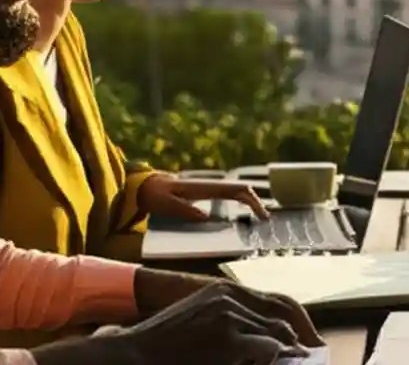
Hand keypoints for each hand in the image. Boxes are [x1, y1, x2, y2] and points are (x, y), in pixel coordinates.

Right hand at [33, 282, 313, 364]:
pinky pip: (269, 350)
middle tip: (316, 353)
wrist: (131, 356)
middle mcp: (229, 297)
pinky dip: (274, 359)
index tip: (310, 340)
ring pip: (277, 334)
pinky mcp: (228, 340)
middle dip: (302, 336)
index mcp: (224, 291)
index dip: (298, 321)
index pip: (276, 300)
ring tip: (298, 360)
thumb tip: (269, 341)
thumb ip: (231, 323)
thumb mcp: (199, 322)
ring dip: (286, 353)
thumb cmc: (161, 347)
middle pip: (283, 314)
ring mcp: (230, 317)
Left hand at [139, 173, 268, 220]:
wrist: (144, 187)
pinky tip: (240, 218)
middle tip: (265, 221)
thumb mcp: (166, 203)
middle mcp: (210, 187)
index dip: (252, 201)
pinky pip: (227, 199)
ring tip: (258, 221)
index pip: (236, 190)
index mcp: (204, 187)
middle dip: (256, 203)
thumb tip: (207, 217)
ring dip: (249, 204)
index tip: (261, 216)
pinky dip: (239, 206)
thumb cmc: (154, 195)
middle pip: (241, 190)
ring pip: (236, 194)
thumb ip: (184, 209)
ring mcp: (208, 190)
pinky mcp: (204, 196)